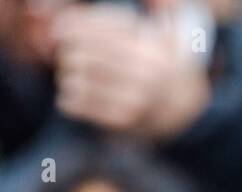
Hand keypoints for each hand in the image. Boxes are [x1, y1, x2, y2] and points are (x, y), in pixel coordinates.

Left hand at [51, 4, 209, 138]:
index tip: (56, 31)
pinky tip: (73, 96)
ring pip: (78, 80)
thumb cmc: (156, 63)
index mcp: (149, 47)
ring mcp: (136, 97)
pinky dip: (69, 100)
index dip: (71, 28)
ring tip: (72, 77)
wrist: (185, 109)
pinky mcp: (125, 119)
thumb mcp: (145, 32)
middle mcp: (145, 72)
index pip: (98, 31)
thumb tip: (65, 21)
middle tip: (68, 57)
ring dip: (68, 77)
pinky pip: (81, 105)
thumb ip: (112, 22)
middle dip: (69, 54)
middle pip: (83, 55)